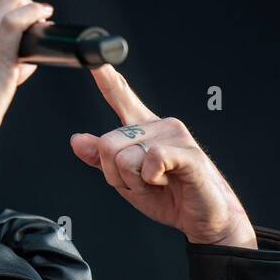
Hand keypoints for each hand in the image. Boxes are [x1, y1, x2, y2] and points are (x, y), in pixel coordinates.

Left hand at [69, 65, 257, 247]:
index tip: (95, 60)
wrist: (203, 219)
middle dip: (116, 175)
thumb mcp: (125, 180)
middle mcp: (159, 125)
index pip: (121, 98)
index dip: (107, 78)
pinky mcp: (187, 152)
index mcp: (143, 129)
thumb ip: (101, 159)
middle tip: (144, 183)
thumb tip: (76, 139)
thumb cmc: (169, 196)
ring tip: (159, 184)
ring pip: (125, 157)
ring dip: (135, 182)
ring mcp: (174, 136)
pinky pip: (150, 161)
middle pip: (108, 144)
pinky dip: (151, 180)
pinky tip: (167, 181)